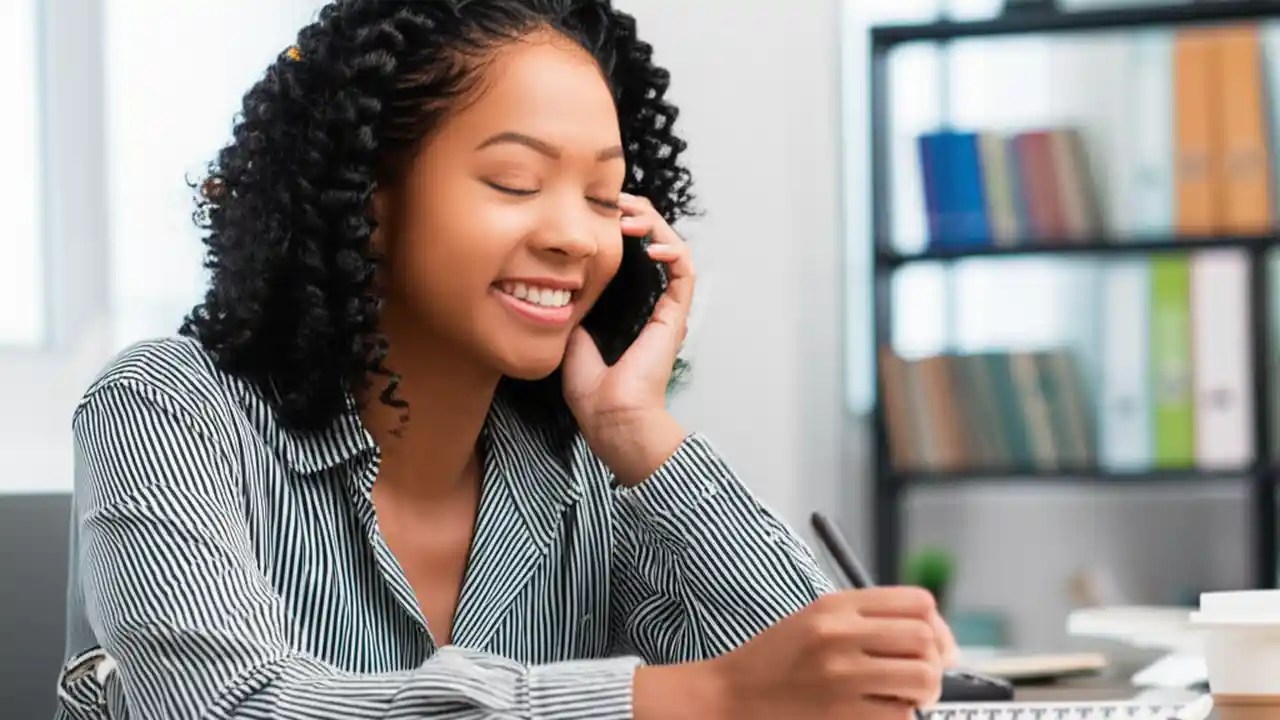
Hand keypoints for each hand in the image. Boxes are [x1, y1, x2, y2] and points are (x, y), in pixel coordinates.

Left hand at [561, 192, 693, 484]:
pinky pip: (684, 271)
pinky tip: (650, 244)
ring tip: (630, 215)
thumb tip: (561, 292)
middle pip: (658, 245)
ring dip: (656, 225)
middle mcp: (656, 307)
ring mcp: (668, 310)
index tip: (601, 213)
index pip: (635, 258)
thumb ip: (574, 314)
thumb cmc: (594, 396)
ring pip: (675, 249)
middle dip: (639, 216)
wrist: (611, 419)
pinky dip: (672, 250)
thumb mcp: (572, 342)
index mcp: (634, 312)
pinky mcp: (675, 315)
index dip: (623, 230)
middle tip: (615, 201)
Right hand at [633, 588, 947, 719]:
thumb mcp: (814, 620)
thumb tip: (929, 636)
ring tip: (906, 696)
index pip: (918, 602)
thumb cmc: (775, 660)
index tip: (936, 644)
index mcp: (836, 606)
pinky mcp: (842, 714)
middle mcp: (840, 635)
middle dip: (936, 662)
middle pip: (925, 639)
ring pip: (922, 679)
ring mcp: (841, 676)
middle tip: (924, 676)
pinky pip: (900, 715)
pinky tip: (879, 711)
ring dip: (924, 692)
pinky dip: (900, 715)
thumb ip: (864, 618)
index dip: (938, 626)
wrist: (730, 696)